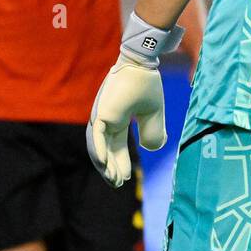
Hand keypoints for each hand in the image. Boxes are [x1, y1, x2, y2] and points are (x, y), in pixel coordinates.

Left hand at [86, 53, 167, 187]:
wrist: (144, 66)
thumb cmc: (147, 85)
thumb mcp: (154, 114)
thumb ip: (153, 131)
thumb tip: (150, 149)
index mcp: (117, 120)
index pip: (115, 146)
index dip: (120, 161)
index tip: (126, 177)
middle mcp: (106, 120)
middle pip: (106, 150)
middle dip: (112, 168)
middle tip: (118, 184)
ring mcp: (102, 117)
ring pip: (99, 146)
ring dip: (105, 164)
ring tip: (113, 180)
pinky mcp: (101, 113)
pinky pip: (96, 136)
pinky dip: (98, 150)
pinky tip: (104, 164)